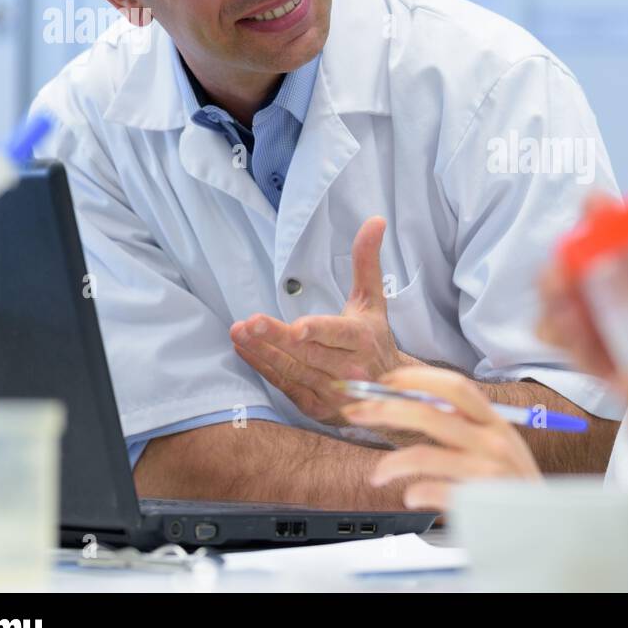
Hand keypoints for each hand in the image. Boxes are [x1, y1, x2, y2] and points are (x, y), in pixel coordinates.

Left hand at [230, 216, 420, 422]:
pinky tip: (244, 350)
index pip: (340, 334)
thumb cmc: (374, 338)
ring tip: (238, 333)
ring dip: (262, 352)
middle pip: (308, 353)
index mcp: (363, 339)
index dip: (319, 331)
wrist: (389, 391)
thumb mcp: (373, 300)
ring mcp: (332, 391)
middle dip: (277, 338)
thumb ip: (367, 261)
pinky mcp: (316, 406)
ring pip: (292, 370)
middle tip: (248, 324)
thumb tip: (375, 220)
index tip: (299, 327)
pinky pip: (285, 385)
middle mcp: (350, 368)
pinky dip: (263, 368)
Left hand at [342, 366, 541, 511]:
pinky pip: (431, 491)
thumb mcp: (499, 447)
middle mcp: (493, 441)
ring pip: (423, 454)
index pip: (454, 386)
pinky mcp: (479, 502)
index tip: (385, 383)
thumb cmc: (515, 489)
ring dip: (390, 462)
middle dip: (387, 409)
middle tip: (358, 414)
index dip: (415, 379)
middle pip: (431, 412)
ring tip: (377, 474)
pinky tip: (409, 496)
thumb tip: (415, 406)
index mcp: (495, 423)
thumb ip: (466, 427)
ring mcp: (486, 471)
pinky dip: (413, 492)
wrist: (548, 530)